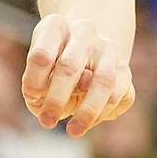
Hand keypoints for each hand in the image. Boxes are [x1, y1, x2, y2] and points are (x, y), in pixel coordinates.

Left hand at [22, 13, 134, 137]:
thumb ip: (37, 90)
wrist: (84, 47)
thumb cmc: (51, 66)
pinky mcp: (124, 68)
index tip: (31, 97)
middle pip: (70, 65)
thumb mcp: (36, 71)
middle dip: (57, 99)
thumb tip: (57, 103)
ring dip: (88, 110)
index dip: (34, 81)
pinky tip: (92, 120)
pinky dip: (106, 112)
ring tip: (74, 130)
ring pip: (104, 80)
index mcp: (55, 27)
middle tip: (46, 122)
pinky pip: (122, 94)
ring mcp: (108, 49)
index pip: (42, 55)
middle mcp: (83, 32)